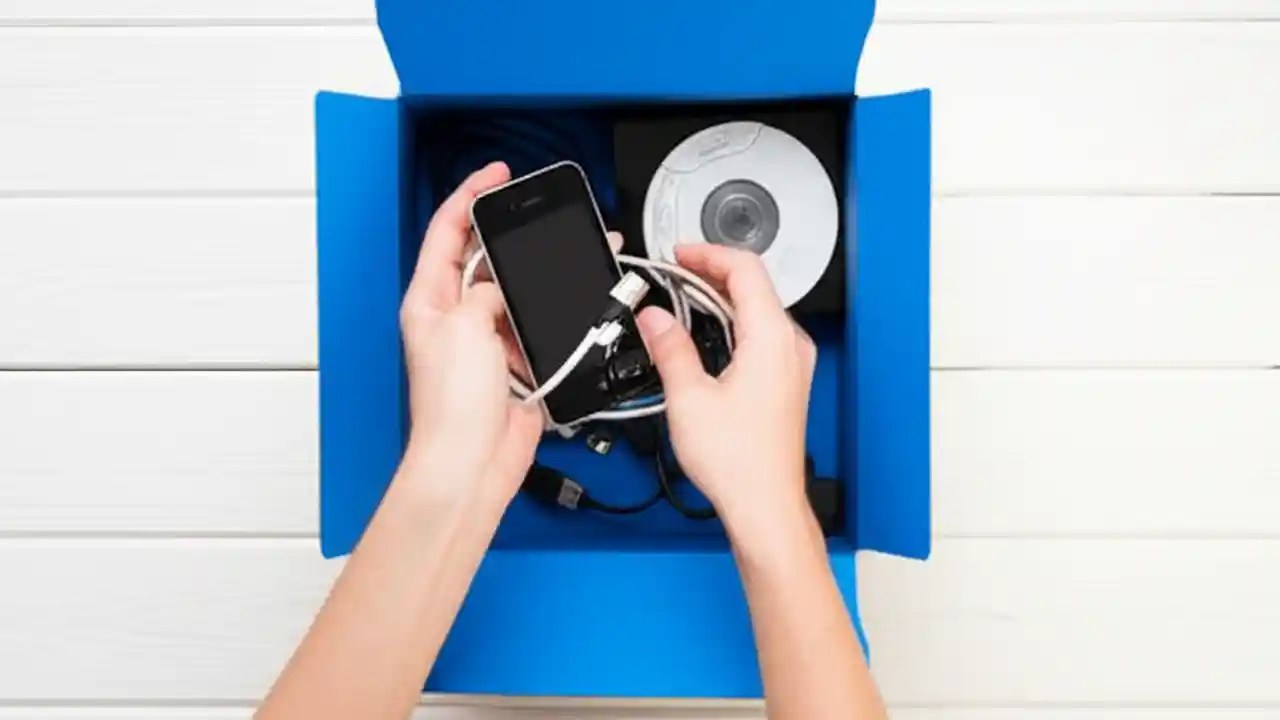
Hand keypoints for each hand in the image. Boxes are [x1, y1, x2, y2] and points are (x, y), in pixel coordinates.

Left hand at [398, 161, 542, 503]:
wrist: (472, 460)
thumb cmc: (451, 405)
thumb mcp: (465, 326)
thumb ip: (486, 292)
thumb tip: (504, 288)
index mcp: (428, 300)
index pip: (445, 232)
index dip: (469, 197)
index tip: (496, 176)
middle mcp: (454, 317)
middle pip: (483, 260)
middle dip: (511, 237)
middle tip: (538, 216)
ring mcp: (484, 342)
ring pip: (515, 294)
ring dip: (538, 284)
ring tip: (563, 265)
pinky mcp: (514, 365)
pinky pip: (537, 330)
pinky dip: (552, 322)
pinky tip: (565, 314)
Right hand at [635, 245, 816, 534]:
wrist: (766, 505)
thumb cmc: (740, 462)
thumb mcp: (689, 398)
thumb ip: (669, 348)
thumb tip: (654, 318)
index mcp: (772, 338)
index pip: (746, 269)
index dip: (708, 253)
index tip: (678, 255)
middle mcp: (790, 346)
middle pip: (754, 286)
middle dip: (710, 274)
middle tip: (673, 276)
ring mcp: (792, 363)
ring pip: (758, 310)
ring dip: (719, 301)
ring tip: (682, 305)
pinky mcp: (786, 381)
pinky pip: (762, 335)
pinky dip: (732, 325)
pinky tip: (705, 338)